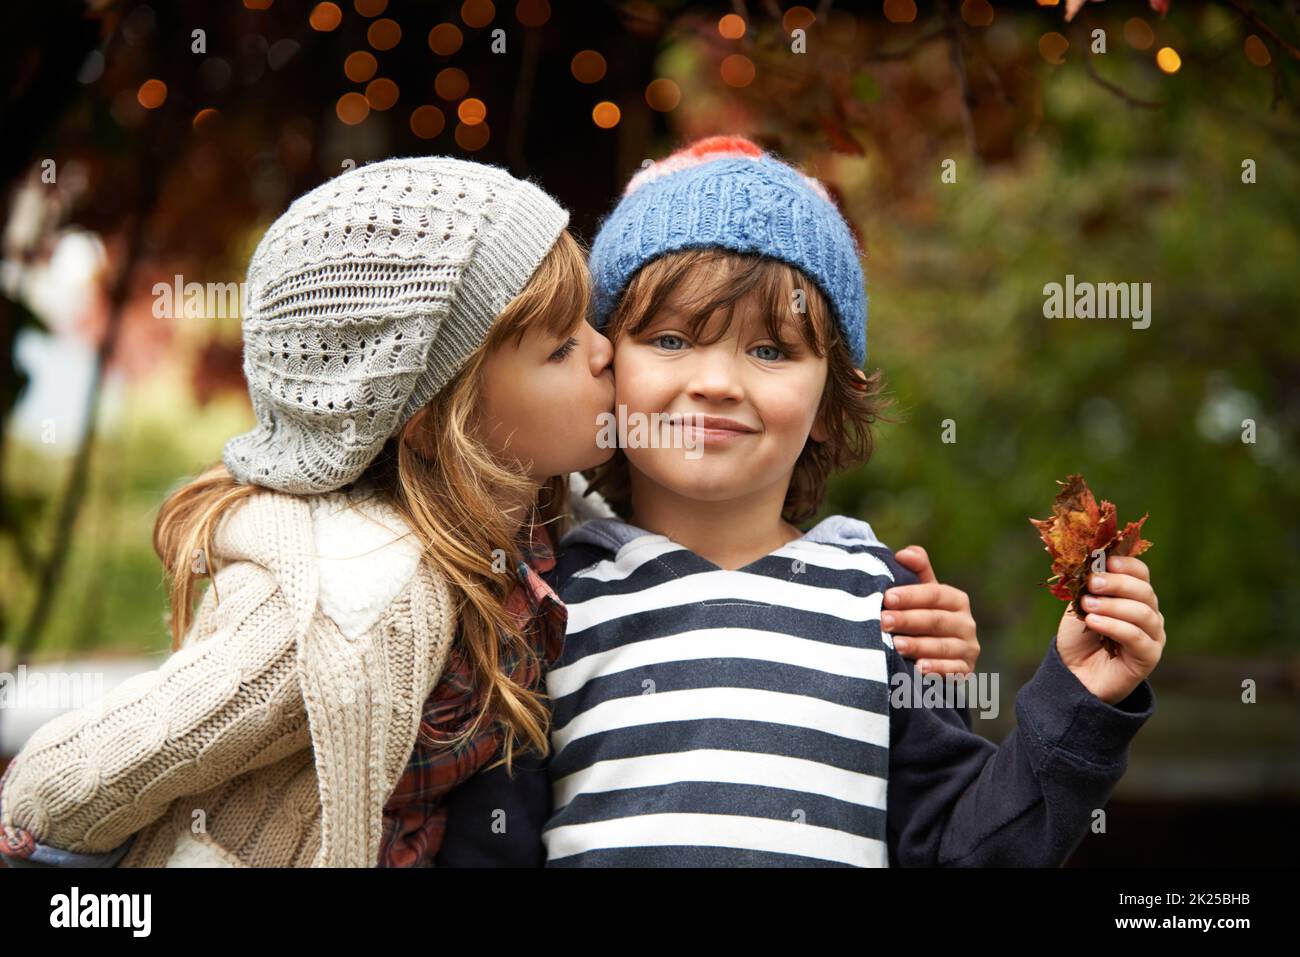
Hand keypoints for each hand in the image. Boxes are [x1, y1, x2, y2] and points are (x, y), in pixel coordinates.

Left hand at [884, 545, 979, 676]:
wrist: (939, 654)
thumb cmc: (923, 615)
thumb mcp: (922, 592)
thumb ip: (916, 569)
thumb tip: (903, 554)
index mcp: (956, 599)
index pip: (935, 594)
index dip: (911, 595)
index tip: (887, 597)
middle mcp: (967, 623)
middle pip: (936, 620)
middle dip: (908, 621)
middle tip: (883, 621)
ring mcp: (968, 648)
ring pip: (943, 646)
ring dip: (919, 646)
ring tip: (896, 645)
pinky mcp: (965, 671)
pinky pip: (952, 671)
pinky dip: (936, 669)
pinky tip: (919, 668)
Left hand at [1056, 555, 1164, 704]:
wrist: (1075, 674)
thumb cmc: (1080, 638)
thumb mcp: (1080, 606)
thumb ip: (1088, 587)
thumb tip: (1092, 562)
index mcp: (1134, 597)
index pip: (1141, 574)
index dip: (1126, 564)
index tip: (1105, 561)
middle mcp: (1150, 614)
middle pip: (1144, 591)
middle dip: (1116, 583)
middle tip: (1091, 583)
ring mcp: (1153, 635)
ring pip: (1143, 613)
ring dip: (1113, 605)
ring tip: (1087, 605)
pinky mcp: (1149, 656)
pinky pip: (1137, 637)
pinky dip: (1114, 626)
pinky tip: (1094, 621)